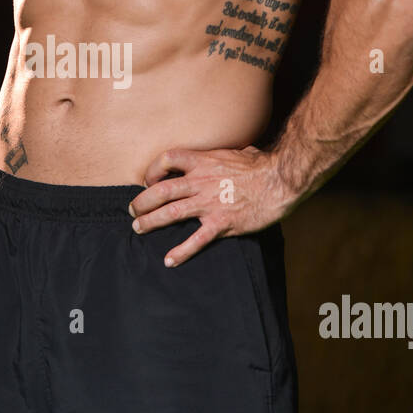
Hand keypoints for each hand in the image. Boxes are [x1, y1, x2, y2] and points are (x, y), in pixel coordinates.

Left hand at [128, 145, 291, 267]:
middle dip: (142, 201)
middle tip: (132, 210)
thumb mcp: (237, 152)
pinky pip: (196, 240)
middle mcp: (201, 182)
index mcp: (203, 162)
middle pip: (161, 191)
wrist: (279, 181)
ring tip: (138, 228)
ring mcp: (209, 204)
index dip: (153, 169)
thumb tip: (230, 152)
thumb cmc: (261, 165)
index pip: (167, 159)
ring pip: (170, 213)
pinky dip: (180, 252)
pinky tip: (169, 260)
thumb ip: (223, 155)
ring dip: (150, 222)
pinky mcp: (221, 223)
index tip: (149, 180)